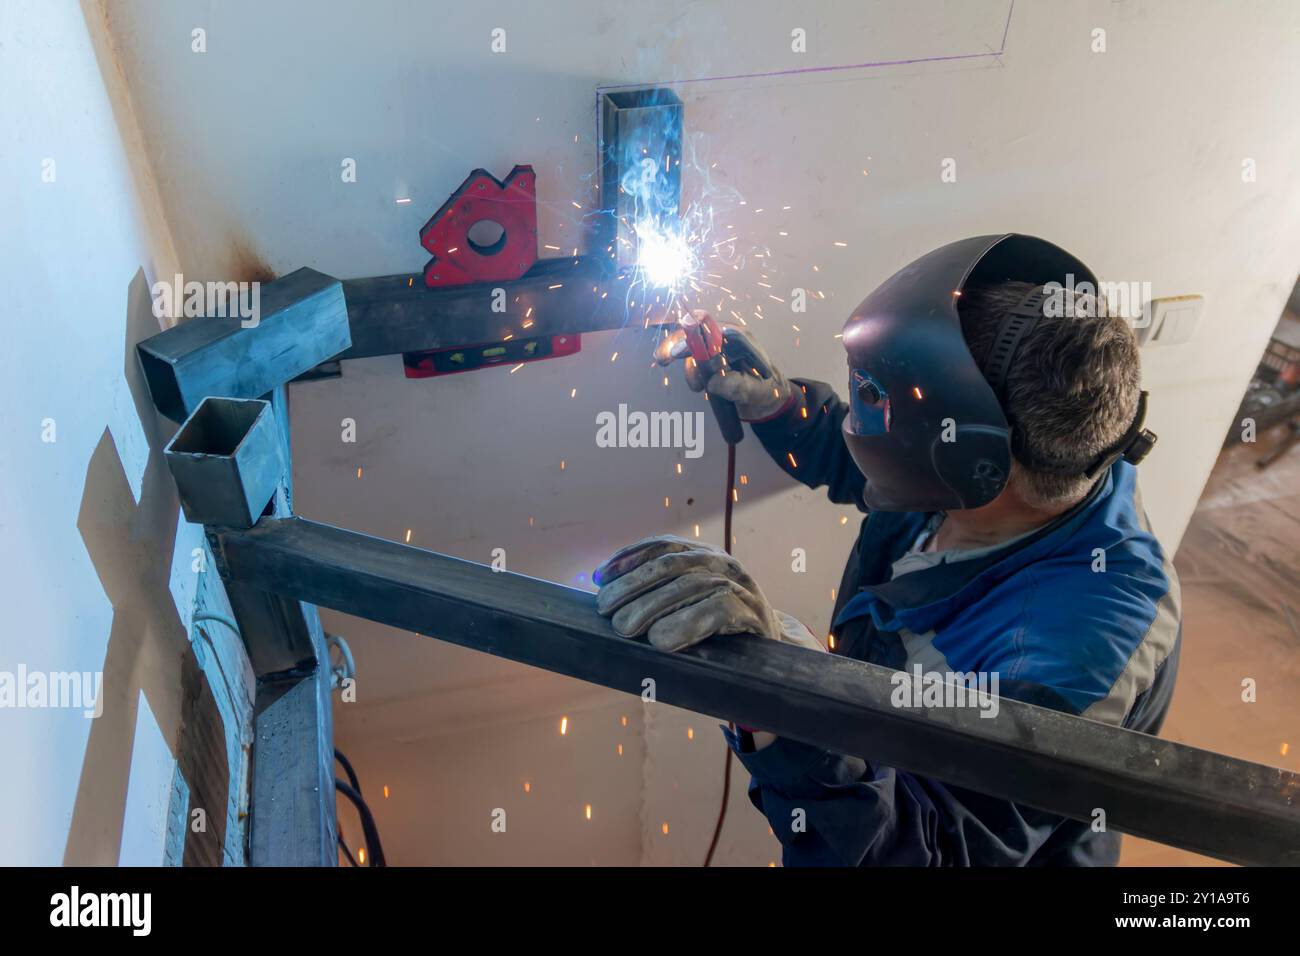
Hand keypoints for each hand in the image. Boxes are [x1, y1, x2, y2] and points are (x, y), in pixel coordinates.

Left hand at [593, 535, 824, 652]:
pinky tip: (661, 641)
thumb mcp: (687, 606)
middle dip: (631, 585)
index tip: (598, 578)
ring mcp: (741, 585)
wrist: (772, 658)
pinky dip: (685, 625)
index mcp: (704, 554)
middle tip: (605, 611)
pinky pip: (717, 611)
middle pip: (669, 564)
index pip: (661, 545)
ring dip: (650, 607)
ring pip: (690, 586)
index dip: (627, 558)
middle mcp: (723, 562)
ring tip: (624, 628)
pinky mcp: (754, 613)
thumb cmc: (716, 633)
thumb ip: (658, 595)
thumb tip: (606, 597)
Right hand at [655, 313, 794, 421]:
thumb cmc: (767, 391)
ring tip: (697, 388)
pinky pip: (695, 363)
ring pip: (693, 352)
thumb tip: (712, 382)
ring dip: (690, 370)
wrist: (769, 402)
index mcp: (740, 340)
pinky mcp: (712, 363)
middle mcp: (727, 340)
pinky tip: (700, 387)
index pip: (712, 330)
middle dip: (677, 344)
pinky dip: (692, 375)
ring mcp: (718, 351)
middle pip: (696, 333)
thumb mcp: (755, 390)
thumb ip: (736, 385)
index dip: (692, 337)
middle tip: (662, 359)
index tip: (677, 352)